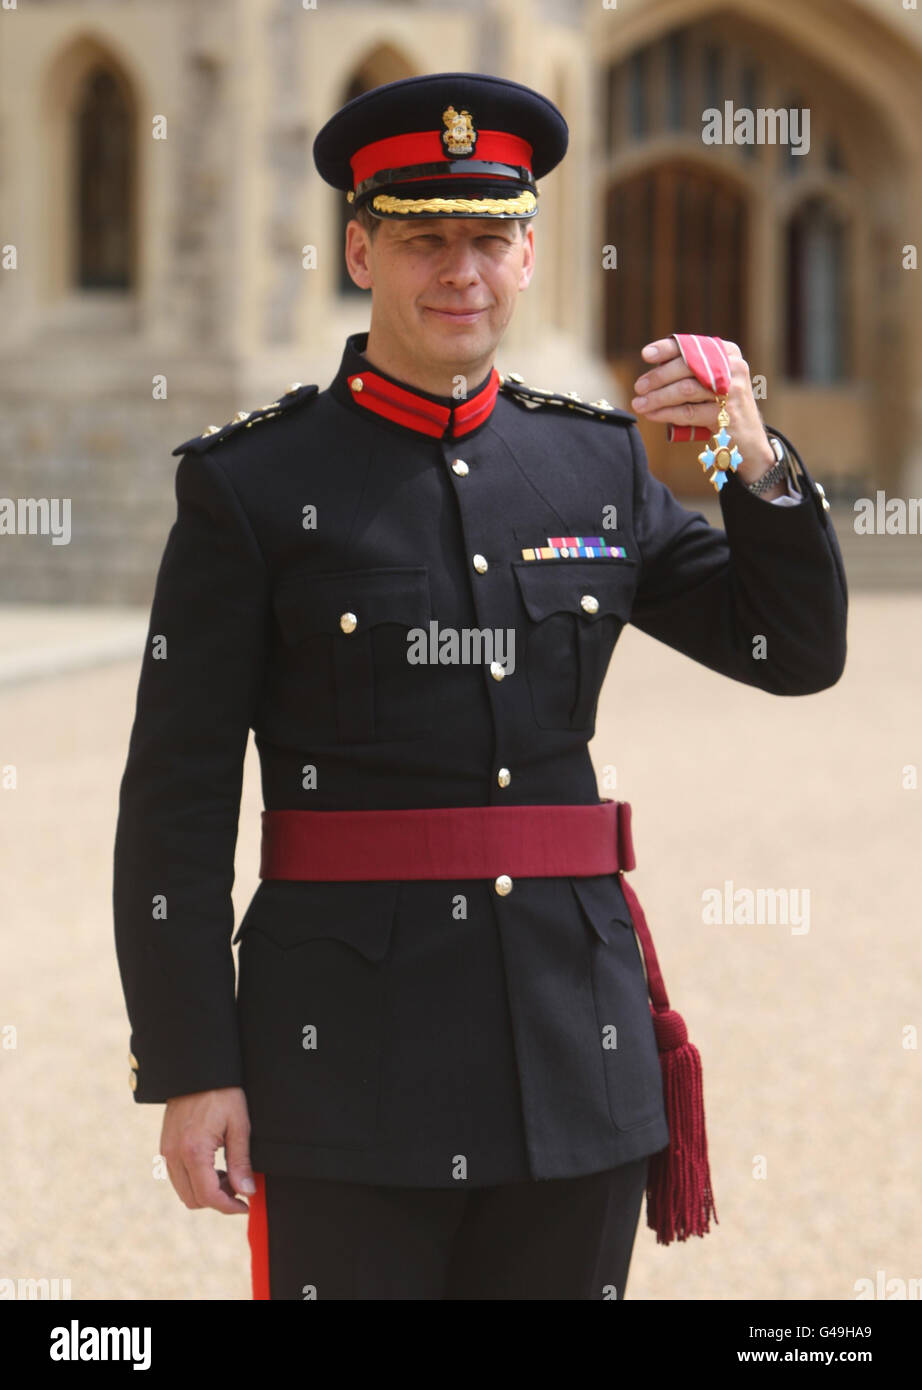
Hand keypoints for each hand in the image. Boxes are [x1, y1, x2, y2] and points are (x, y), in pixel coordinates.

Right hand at [160, 1086, 254, 1213]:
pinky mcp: (165, 1146)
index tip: (245, 1205)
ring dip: (205, 1191)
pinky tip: (213, 1166)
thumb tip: (247, 1192)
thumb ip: (241, 1162)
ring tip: (228, 1174)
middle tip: (238, 1187)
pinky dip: (195, 1180)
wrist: (197, 1071)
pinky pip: (177, 1176)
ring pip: (183, 1191)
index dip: (229, 1207)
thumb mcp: (239, 1125)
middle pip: (192, 1199)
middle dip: (217, 1200)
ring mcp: (166, 1151)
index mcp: (193, 1151)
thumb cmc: (222, 1093)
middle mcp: (174, 1155)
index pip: (208, 1196)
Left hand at [631, 337, 776, 487]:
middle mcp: (733, 367)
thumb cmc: (721, 407)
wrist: (748, 440)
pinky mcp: (727, 415)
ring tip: (639, 404)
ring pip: (685, 390)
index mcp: (728, 353)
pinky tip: (652, 415)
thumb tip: (651, 369)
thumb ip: (690, 371)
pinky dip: (666, 413)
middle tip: (638, 387)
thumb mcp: (711, 383)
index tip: (646, 355)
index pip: (694, 345)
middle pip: (687, 366)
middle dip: (658, 377)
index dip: (667, 348)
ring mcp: (732, 391)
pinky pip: (688, 412)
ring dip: (657, 397)